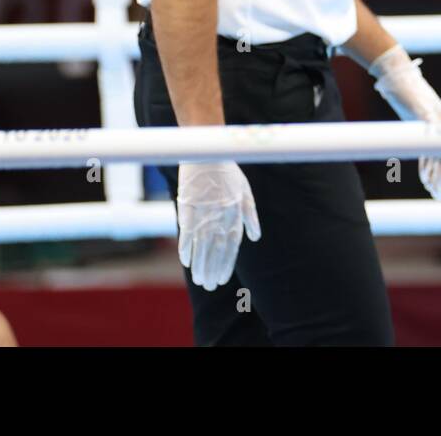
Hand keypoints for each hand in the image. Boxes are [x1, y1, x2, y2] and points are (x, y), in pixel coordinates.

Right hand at [176, 161, 260, 290]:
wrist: (206, 153)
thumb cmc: (228, 172)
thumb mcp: (245, 191)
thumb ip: (250, 215)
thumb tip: (255, 238)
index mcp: (234, 214)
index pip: (231, 246)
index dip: (226, 264)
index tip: (222, 279)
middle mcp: (220, 217)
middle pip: (216, 250)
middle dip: (213, 270)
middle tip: (209, 286)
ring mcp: (203, 213)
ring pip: (201, 246)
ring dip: (200, 265)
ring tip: (199, 280)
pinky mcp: (187, 207)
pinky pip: (186, 233)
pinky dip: (186, 248)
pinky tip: (185, 262)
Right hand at [369, 46, 440, 199]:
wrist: (397, 71)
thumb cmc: (404, 93)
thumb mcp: (414, 115)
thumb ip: (418, 130)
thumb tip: (418, 145)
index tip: (440, 188)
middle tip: (440, 194)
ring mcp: (436, 116)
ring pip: (440, 150)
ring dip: (436, 173)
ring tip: (432, 189)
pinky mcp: (424, 112)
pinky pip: (429, 139)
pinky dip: (428, 157)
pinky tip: (425, 172)